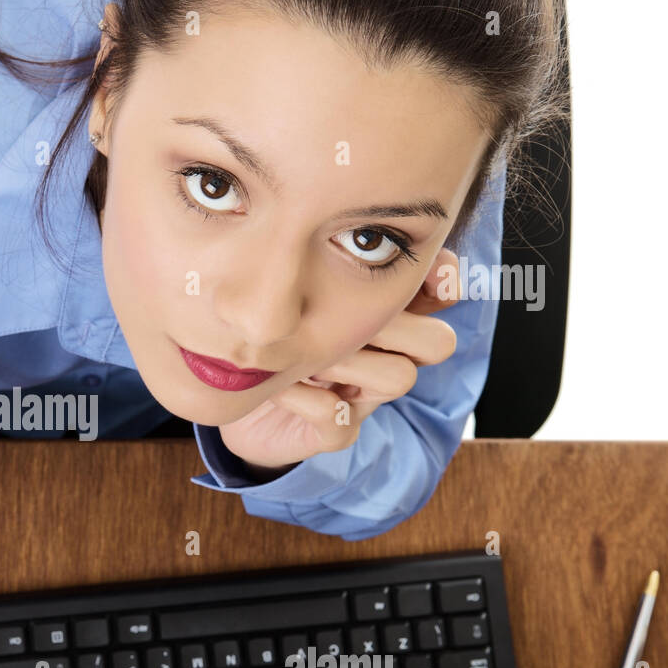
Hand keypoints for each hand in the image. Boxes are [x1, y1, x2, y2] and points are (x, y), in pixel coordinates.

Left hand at [218, 247, 462, 476]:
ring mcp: (362, 398)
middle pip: (438, 340)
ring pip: (399, 377)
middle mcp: (382, 356)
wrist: (228, 393)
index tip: (422, 271)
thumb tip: (357, 234)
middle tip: (339, 321)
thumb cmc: (268, 327)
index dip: (439, 279)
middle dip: (394, 324)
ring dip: (345, 362)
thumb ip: (326, 252)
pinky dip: (306, 401)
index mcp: (381, 315)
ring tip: (300, 356)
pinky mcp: (334, 432)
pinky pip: (338, 418)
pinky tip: (278, 390)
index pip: (438, 291)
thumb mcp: (293, 281)